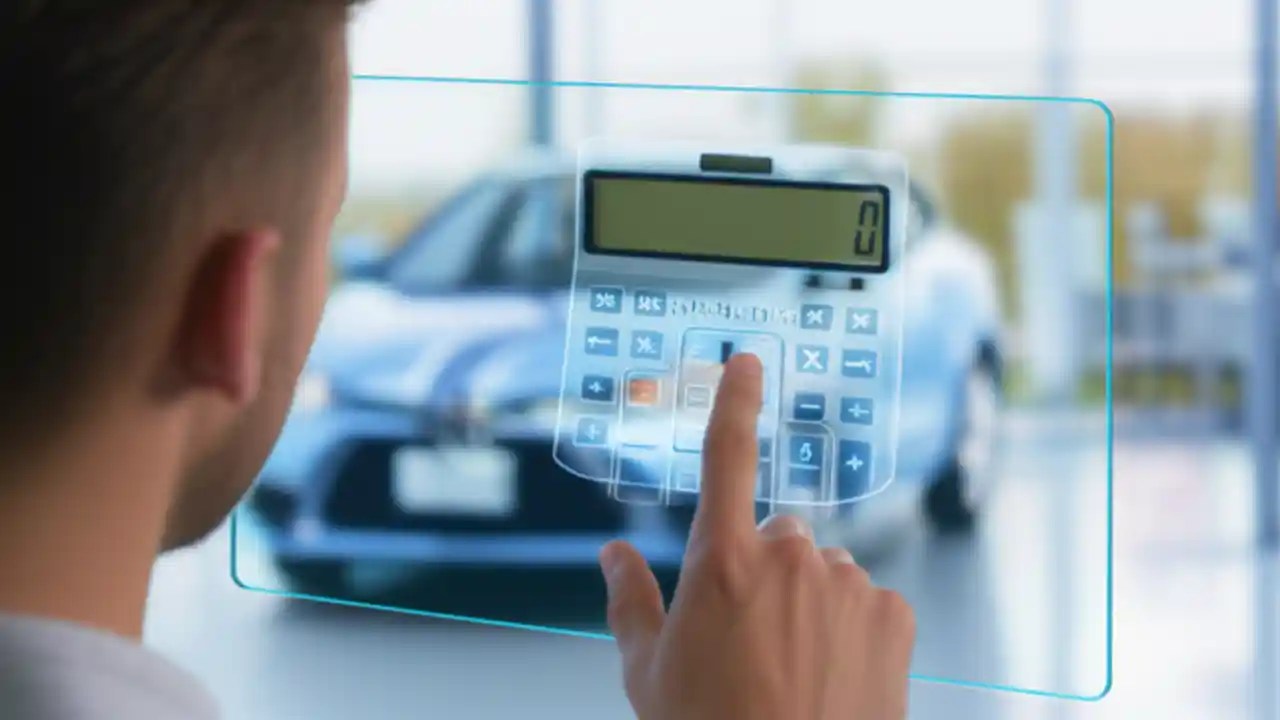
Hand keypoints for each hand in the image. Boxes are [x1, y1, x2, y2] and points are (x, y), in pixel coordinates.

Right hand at [599, 354, 915, 719]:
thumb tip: (613, 555)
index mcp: (722, 561)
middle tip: (753, 634)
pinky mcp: (892, 613)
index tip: (750, 362)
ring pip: (824, 569)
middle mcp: (790, 557)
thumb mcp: (649, 672)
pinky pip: (866, 599)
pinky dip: (852, 625)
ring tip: (794, 665)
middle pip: (778, 534)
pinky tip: (834, 673)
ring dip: (811, 599)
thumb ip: (630, 600)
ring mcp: (848, 583)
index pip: (726, 455)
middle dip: (766, 569)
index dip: (736, 400)